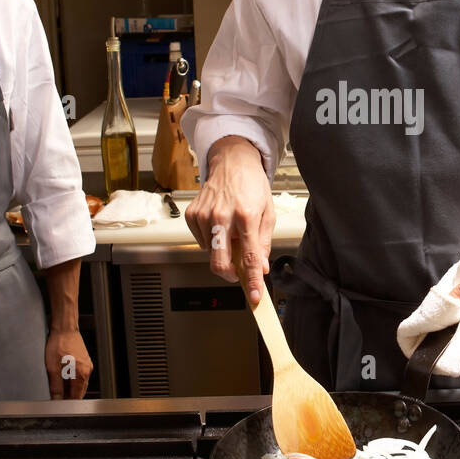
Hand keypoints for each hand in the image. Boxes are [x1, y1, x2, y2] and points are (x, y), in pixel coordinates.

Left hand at [45, 328, 92, 399]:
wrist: (65, 328)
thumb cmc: (58, 343)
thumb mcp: (52, 367)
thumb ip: (55, 386)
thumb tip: (56, 398)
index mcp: (80, 373)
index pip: (76, 396)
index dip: (67, 402)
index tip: (60, 404)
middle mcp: (87, 370)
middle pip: (80, 391)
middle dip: (69, 396)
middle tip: (58, 396)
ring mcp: (88, 365)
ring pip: (81, 383)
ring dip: (71, 387)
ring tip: (60, 384)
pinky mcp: (86, 361)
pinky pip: (81, 375)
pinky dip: (74, 379)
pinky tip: (64, 375)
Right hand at [184, 135, 275, 304]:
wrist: (232, 163)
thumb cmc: (251, 185)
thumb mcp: (267, 213)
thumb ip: (264, 243)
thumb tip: (260, 267)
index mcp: (246, 216)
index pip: (249, 257)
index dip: (252, 281)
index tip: (255, 296)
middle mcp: (223, 216)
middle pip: (220, 262)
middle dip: (229, 275)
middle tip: (237, 273)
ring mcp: (204, 215)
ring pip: (209, 253)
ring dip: (221, 250)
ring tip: (230, 233)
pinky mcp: (192, 214)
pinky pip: (200, 241)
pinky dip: (210, 240)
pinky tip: (219, 226)